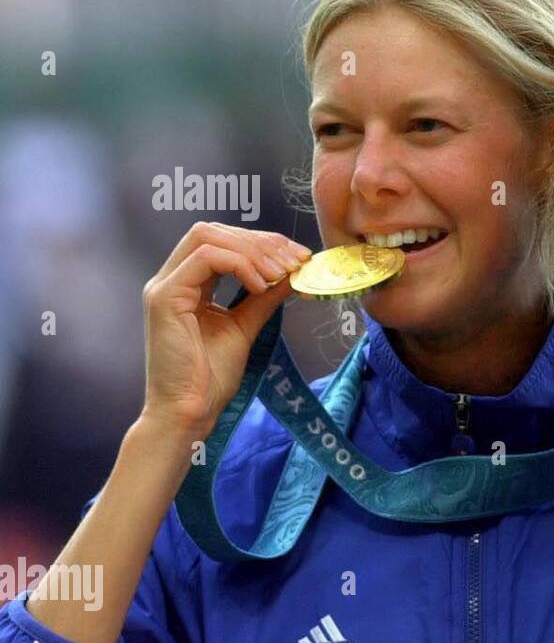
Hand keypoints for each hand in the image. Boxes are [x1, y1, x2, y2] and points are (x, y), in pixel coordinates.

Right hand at [141, 222, 311, 439]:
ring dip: (254, 250)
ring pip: (208, 237)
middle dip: (261, 240)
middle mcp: (172, 279)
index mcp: (188, 284)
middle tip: (296, 260)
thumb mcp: (246, 327)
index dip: (263, 242)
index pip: (223, 241)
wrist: (190, 412)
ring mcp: (164, 286)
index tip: (299, 257)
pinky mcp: (165, 298)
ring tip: (282, 274)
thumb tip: (292, 273)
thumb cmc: (210, 377)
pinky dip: (240, 265)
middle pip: (214, 231)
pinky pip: (206, 259)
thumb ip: (263, 298)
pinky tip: (262, 286)